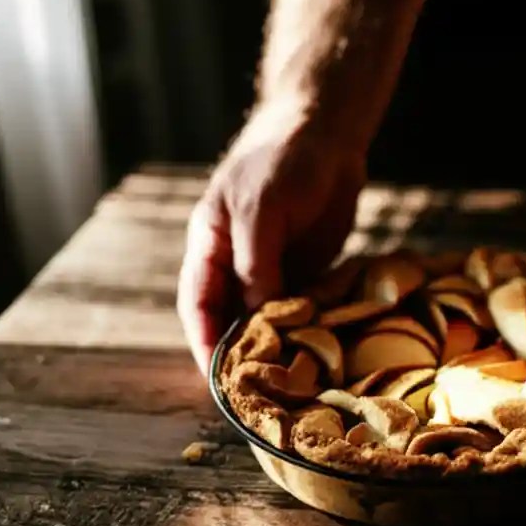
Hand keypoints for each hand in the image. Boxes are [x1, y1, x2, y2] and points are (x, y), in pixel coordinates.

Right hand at [176, 103, 366, 375]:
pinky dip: (312, 329)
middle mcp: (236, 262)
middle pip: (230, 319)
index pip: (197, 305)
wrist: (328, 129)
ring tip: (294, 386)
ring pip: (269, 318)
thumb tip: (254, 317)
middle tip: (260, 396)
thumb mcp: (263, 208)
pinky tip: (325, 355)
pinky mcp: (308, 267)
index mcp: (209, 245)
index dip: (203, 343)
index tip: (219, 381)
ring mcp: (273, 266)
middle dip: (241, 356)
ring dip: (280, 347)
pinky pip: (305, 306)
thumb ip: (255, 262)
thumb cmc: (284, 158)